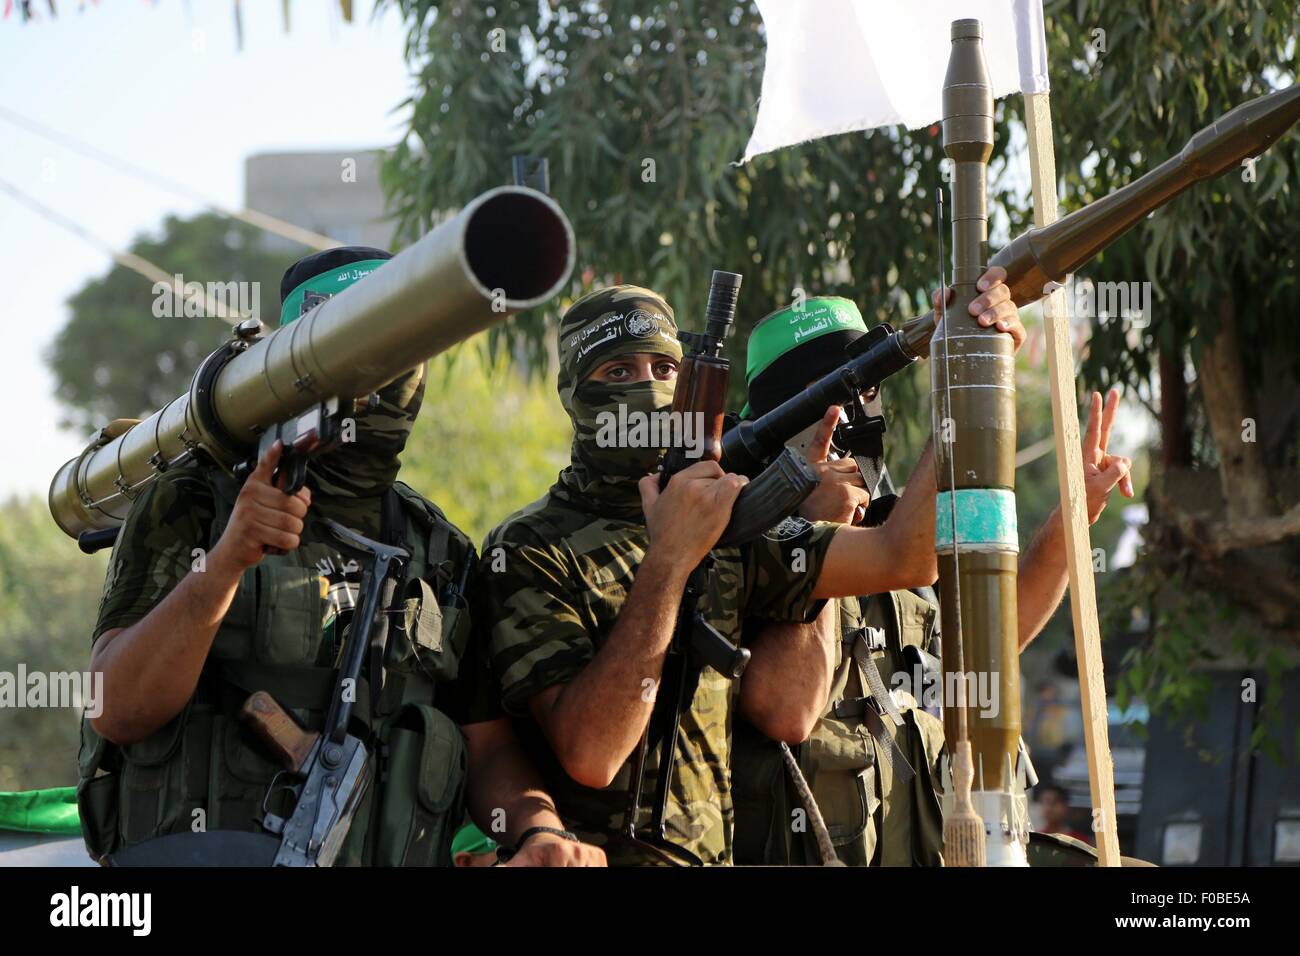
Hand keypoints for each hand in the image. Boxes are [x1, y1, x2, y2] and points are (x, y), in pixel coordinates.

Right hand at [210, 441, 310, 573]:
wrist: (231, 550)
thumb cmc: (253, 524)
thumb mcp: (263, 504)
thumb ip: (284, 495)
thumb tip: (305, 496)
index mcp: (254, 484)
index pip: (267, 465)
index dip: (275, 454)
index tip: (280, 443)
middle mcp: (250, 494)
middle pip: (295, 504)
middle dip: (298, 517)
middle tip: (284, 522)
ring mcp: (249, 513)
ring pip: (293, 523)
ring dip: (292, 533)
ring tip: (278, 532)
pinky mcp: (251, 532)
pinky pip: (287, 539)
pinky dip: (287, 545)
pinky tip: (275, 542)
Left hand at [501, 833, 606, 866]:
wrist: (550, 839)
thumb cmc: (534, 855)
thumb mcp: (520, 861)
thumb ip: (509, 867)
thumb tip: (496, 871)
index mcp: (558, 852)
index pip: (556, 872)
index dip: (549, 873)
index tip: (545, 868)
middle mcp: (578, 851)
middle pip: (570, 874)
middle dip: (561, 874)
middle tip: (552, 865)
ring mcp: (592, 855)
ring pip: (585, 873)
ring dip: (574, 874)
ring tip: (561, 866)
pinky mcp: (600, 858)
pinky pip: (596, 871)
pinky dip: (586, 872)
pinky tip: (572, 867)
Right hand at [638, 460, 747, 569]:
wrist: (671, 555)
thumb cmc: (662, 534)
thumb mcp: (648, 505)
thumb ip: (648, 486)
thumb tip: (655, 475)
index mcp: (677, 482)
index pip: (702, 466)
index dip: (708, 475)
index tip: (710, 485)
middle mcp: (691, 485)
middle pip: (716, 472)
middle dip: (718, 482)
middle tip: (717, 496)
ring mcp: (706, 495)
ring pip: (728, 478)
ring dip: (731, 486)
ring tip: (727, 498)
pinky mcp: (718, 506)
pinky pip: (736, 484)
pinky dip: (741, 485)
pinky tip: (740, 491)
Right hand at [797, 406, 870, 523]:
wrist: (800, 538)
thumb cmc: (806, 519)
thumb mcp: (807, 495)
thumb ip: (825, 483)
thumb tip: (852, 482)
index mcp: (807, 469)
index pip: (819, 442)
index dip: (827, 423)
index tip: (834, 408)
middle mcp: (820, 470)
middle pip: (851, 465)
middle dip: (853, 480)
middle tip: (842, 498)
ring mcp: (834, 480)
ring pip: (861, 481)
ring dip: (857, 495)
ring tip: (841, 509)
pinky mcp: (846, 492)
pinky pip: (864, 496)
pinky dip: (859, 509)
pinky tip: (844, 515)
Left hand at [931, 264, 1025, 352]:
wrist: (964, 357)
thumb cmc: (956, 331)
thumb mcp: (945, 316)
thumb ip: (941, 302)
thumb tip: (944, 292)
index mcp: (988, 292)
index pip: (998, 275)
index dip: (992, 276)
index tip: (980, 286)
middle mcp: (1001, 302)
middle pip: (1003, 291)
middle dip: (988, 299)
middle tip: (972, 310)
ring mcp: (1010, 317)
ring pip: (1010, 307)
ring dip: (995, 312)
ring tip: (982, 322)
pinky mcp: (1016, 335)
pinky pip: (1018, 327)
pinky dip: (1010, 324)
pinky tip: (1000, 327)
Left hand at [1081, 388, 1133, 522]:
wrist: (1079, 516)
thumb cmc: (1083, 501)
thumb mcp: (1101, 487)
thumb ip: (1115, 473)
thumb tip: (1125, 462)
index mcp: (1086, 456)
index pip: (1093, 430)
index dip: (1096, 412)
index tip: (1097, 395)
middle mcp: (1094, 456)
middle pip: (1105, 429)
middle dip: (1111, 411)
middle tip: (1115, 390)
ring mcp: (1101, 464)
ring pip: (1122, 463)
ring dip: (1124, 478)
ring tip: (1122, 493)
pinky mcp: (1107, 473)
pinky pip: (1123, 473)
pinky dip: (1126, 483)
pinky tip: (1125, 495)